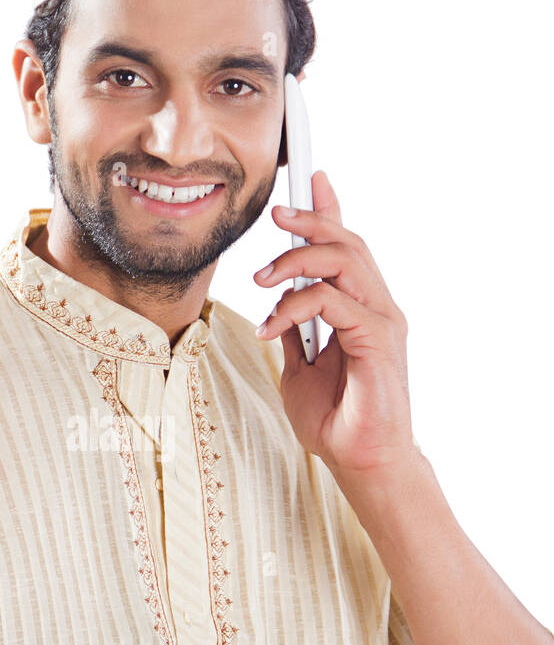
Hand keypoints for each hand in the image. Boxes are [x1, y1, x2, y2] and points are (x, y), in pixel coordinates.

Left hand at [253, 170, 414, 477]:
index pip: (348, 246)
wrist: (360, 464)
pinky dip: (295, 307)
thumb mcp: (298, 369)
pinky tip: (270, 327)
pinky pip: (334, 302)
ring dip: (297, 260)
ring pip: (345, 260)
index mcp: (360, 309)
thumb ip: (293, 331)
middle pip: (348, 242)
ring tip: (261, 282)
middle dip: (309, 221)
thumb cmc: (336, 421)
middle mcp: (377, 308)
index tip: (308, 180)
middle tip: (274, 218)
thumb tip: (275, 305)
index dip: (330, 210)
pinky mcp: (380, 341)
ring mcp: (383, 322)